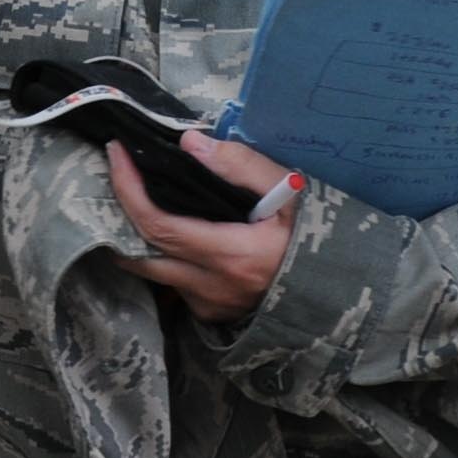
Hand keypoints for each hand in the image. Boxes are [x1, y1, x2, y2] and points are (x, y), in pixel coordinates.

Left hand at [101, 131, 305, 325]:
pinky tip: (170, 228)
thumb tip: (191, 144)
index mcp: (232, 256)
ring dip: (140, 235)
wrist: (341, 290)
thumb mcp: (292, 192)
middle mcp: (212, 288)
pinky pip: (174, 282)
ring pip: (154, 271)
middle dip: (120, 213)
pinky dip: (165, 254)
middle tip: (118, 172)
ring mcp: (210, 305)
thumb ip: (242, 166)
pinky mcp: (212, 313)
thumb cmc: (319, 236)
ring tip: (138, 194)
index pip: (159, 225)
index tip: (116, 154)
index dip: (129, 189)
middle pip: (140, 254)